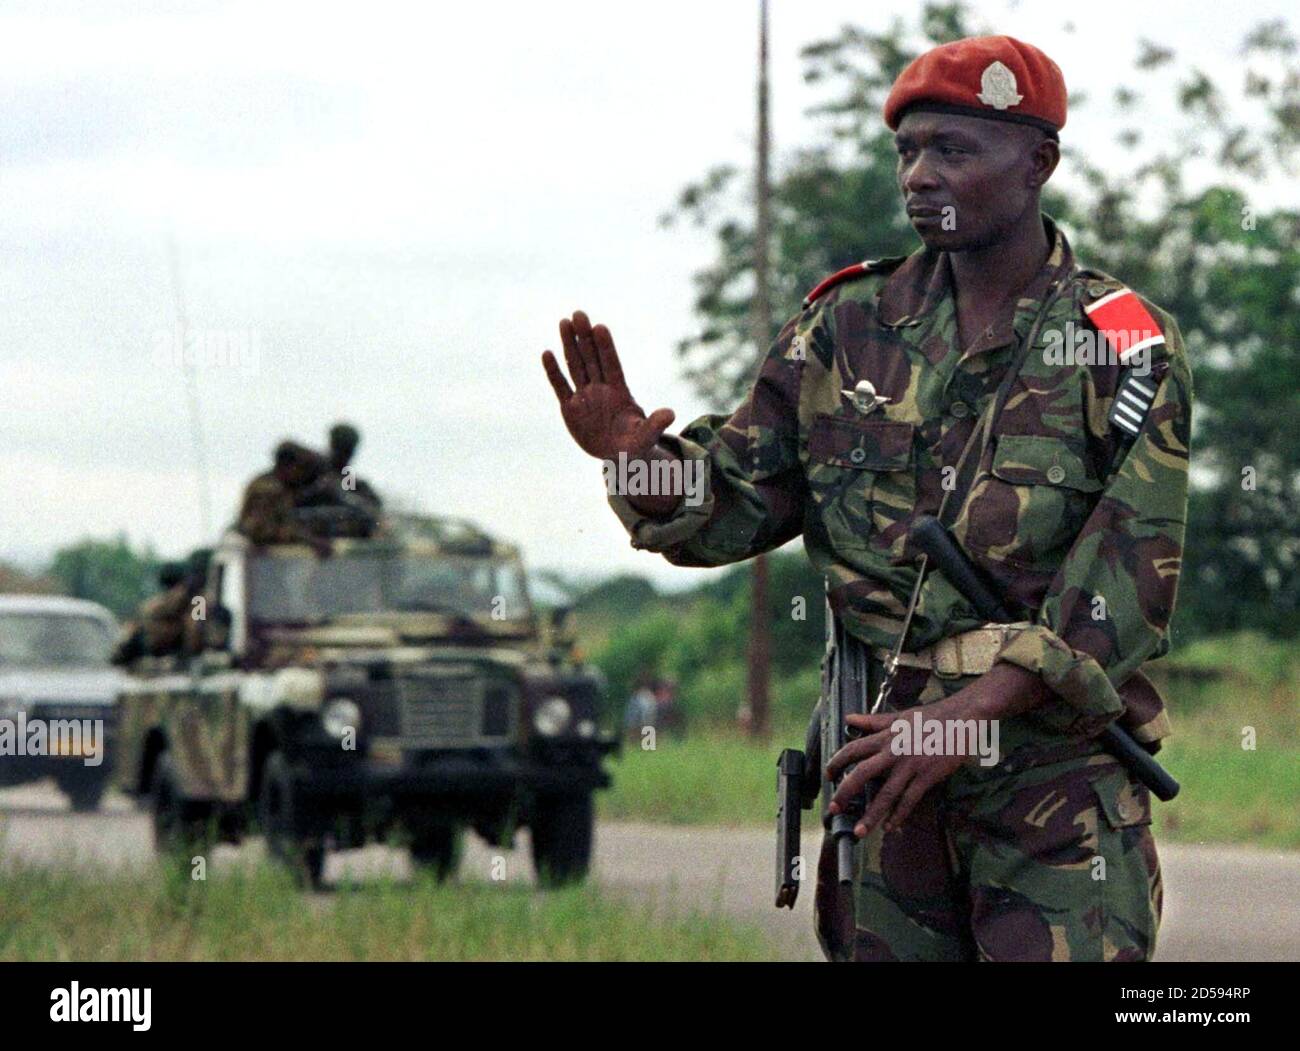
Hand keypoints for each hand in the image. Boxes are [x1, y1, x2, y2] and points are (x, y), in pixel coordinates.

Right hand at [541, 310, 675, 461]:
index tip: (600, 327)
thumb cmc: (636, 443)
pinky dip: (554, 371)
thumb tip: (671, 414)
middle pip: (592, 358)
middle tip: (579, 313)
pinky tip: (547, 353)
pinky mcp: (570, 408)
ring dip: (570, 345)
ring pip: (576, 366)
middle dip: (585, 337)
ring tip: (564, 322)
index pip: (612, 365)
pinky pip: (561, 386)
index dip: (606, 347)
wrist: (619, 454)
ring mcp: (585, 396)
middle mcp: (601, 389)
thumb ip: (655, 425)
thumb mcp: (646, 438)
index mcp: (620, 393)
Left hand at [824, 697, 971, 836]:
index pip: (853, 749)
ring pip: (887, 793)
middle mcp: (894, 751)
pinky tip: (890, 827)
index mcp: (885, 736)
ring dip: (872, 814)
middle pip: (863, 774)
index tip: (828, 775)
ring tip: (860, 831)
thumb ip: (873, 721)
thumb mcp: (899, 716)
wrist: (962, 717)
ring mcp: (911, 765)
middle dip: (845, 792)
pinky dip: (899, 815)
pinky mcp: (928, 775)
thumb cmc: (931, 717)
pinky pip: (910, 799)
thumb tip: (850, 718)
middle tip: (834, 808)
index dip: (837, 762)